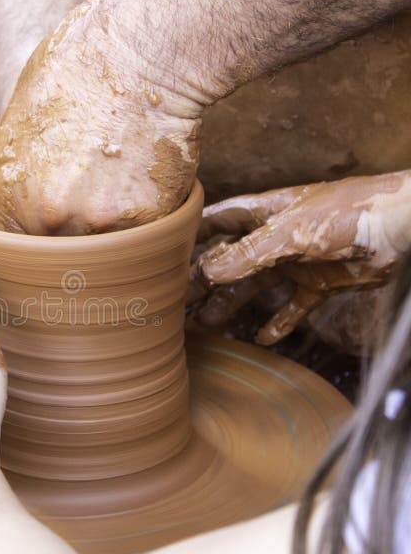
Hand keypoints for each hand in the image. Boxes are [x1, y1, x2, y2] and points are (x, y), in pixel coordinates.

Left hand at [0, 0, 205, 234]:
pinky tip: (136, 176)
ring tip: (110, 181)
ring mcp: (103, 225)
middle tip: (81, 196)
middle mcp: (54, 222)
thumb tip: (11, 215)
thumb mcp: (14, 128)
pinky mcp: (147, 221)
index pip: (13, 250)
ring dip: (104, 228)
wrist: (139, 59)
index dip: (28, 239)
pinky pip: (137, 233)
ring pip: (99, 249)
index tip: (39, 230)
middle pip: (56, 255)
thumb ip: (11, 183)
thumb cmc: (73, 78)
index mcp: (15, 201)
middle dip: (66, 234)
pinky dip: (138, 214)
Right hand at [190, 171, 410, 344]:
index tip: (166, 258)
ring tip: (210, 325)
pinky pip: (293, 308)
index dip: (191, 238)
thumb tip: (204, 272)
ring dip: (232, 305)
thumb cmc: (342, 216)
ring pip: (254, 288)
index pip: (216, 222)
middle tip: (180, 304)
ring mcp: (295, 262)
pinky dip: (280, 324)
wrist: (397, 227)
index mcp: (261, 214)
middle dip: (204, 281)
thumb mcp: (284, 236)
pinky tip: (264, 339)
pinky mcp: (319, 284)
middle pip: (228, 261)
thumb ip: (243, 256)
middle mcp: (273, 238)